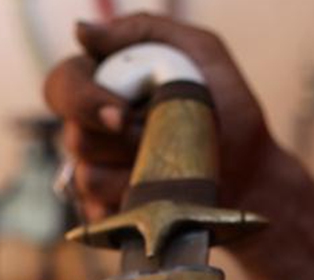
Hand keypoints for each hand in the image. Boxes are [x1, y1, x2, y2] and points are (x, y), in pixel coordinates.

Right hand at [43, 13, 278, 219]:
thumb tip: (81, 32)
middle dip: (122, 142)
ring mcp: (96, 172)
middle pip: (75, 137)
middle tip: (161, 141)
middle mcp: (91, 129)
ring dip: (135, 174)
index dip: (82, 101)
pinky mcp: (107, 212)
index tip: (122, 114)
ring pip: (87, 178)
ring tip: (174, 167)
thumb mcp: (198, 51)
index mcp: (102, 85)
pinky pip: (98, 215)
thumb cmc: (226, 106)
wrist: (252, 171)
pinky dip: (131, 207)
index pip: (61, 85)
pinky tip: (160, 198)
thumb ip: (141, 30)